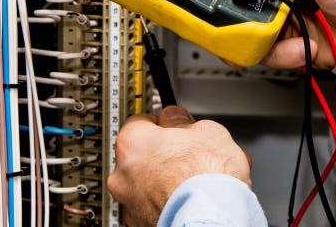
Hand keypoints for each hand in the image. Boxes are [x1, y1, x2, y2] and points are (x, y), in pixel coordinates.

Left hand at [107, 106, 251, 226]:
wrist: (212, 218)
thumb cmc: (208, 178)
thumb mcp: (207, 131)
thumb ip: (184, 122)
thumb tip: (178, 120)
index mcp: (133, 143)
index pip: (140, 122)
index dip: (163, 124)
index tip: (175, 126)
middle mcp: (123, 175)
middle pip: (140, 155)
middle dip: (163, 154)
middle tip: (189, 155)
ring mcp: (130, 203)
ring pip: (145, 184)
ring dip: (164, 181)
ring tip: (195, 181)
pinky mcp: (141, 224)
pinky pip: (152, 206)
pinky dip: (167, 202)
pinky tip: (190, 199)